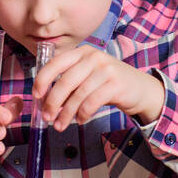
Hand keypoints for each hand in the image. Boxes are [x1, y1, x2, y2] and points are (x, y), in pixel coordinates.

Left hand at [32, 46, 164, 130]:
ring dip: (66, 113)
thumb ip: (70, 83)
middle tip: (47, 117)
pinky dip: (82, 114)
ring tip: (60, 125)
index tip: (36, 96)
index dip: (43, 80)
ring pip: (78, 95)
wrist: (141, 89)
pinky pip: (91, 102)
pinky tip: (80, 120)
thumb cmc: (109, 84)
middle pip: (65, 81)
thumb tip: (45, 101)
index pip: (56, 63)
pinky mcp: (115, 84)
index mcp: (82, 52)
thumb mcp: (88, 76)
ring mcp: (106, 70)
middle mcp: (93, 57)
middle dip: (52, 102)